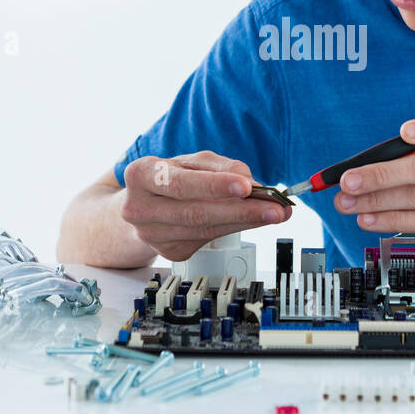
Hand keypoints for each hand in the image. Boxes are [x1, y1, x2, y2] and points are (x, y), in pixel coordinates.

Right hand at [121, 151, 292, 261]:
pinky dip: (234, 230)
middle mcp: (140, 209)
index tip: (246, 187)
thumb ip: (220, 167)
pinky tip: (252, 221)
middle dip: (241, 211)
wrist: (143, 203)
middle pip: (196, 213)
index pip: (180, 183)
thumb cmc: (169, 177)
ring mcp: (152, 236)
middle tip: (274, 208)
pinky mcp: (170, 251)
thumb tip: (250, 182)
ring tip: (273, 214)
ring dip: (244, 222)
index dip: (214, 186)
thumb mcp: (192, 161)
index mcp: (141, 175)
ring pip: (205, 231)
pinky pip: (208, 240)